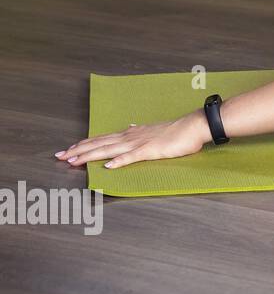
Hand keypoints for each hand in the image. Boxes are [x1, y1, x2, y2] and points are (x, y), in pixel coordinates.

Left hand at [56, 112, 208, 169]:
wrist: (193, 126)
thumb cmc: (176, 131)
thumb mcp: (154, 129)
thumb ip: (141, 131)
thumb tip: (131, 127)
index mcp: (131, 134)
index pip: (102, 139)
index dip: (84, 144)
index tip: (68, 149)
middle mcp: (130, 137)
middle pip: (99, 144)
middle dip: (78, 150)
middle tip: (60, 156)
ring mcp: (139, 143)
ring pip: (109, 150)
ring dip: (90, 155)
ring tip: (74, 161)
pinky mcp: (150, 150)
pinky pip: (132, 157)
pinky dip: (119, 161)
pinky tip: (108, 166)